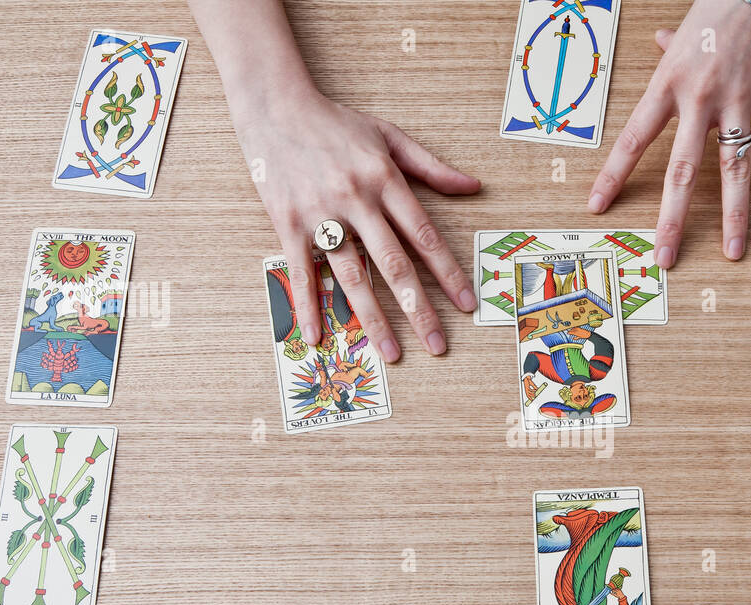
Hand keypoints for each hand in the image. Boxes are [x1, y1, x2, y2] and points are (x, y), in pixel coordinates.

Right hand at [236, 87, 479, 359]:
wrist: (275, 106)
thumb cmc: (336, 124)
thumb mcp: (389, 136)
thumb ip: (432, 167)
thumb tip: (475, 186)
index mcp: (384, 179)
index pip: (424, 235)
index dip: (448, 273)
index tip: (466, 305)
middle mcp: (355, 200)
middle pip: (393, 264)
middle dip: (418, 309)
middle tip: (438, 345)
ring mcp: (320, 214)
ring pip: (351, 275)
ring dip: (372, 318)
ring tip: (392, 353)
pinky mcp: (287, 224)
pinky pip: (301, 272)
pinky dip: (308, 306)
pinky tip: (319, 337)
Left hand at [587, 0, 750, 265]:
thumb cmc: (718, 3)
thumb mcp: (684, 27)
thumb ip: (671, 50)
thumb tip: (658, 42)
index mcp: (668, 84)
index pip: (633, 139)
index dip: (614, 175)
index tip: (597, 207)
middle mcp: (700, 98)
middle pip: (682, 170)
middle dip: (672, 218)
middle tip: (665, 257)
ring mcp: (739, 99)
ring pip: (736, 166)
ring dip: (734, 212)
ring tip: (734, 249)